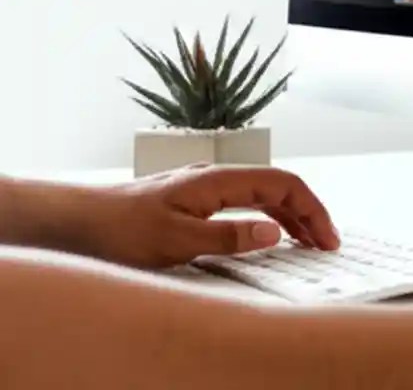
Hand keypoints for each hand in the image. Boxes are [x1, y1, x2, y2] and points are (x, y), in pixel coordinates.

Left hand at [74, 164, 340, 268]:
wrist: (77, 219)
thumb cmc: (120, 228)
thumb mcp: (178, 240)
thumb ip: (228, 237)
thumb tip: (273, 232)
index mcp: (218, 180)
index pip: (283, 185)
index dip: (312, 209)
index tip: (326, 238)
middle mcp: (215, 176)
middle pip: (277, 187)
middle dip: (308, 213)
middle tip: (326, 244)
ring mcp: (204, 186)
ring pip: (261, 194)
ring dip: (289, 216)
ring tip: (306, 242)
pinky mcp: (194, 198)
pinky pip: (243, 201)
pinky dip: (266, 216)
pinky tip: (267, 234)